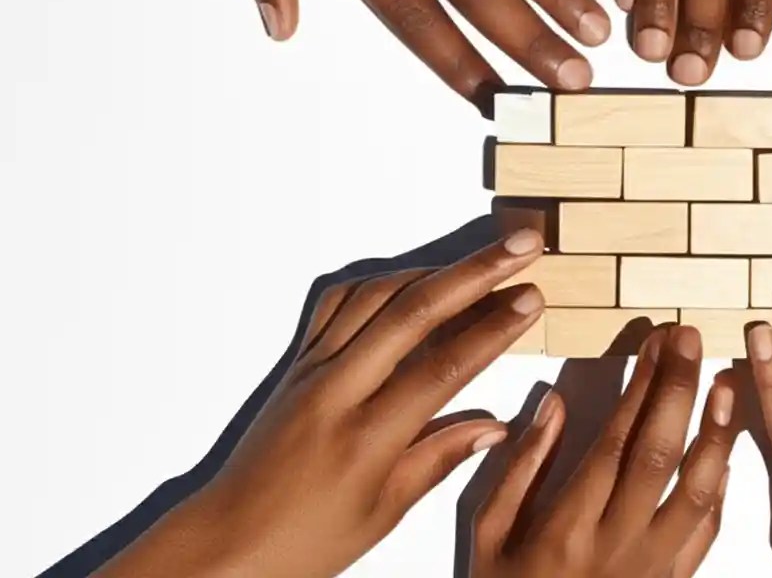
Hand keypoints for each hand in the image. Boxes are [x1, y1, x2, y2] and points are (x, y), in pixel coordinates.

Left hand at [99, 230, 546, 576]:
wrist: (226, 540)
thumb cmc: (304, 540)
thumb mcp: (384, 511)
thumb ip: (440, 457)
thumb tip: (495, 426)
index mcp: (365, 438)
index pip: (441, 367)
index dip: (492, 329)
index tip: (531, 299)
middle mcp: (336, 391)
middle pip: (413, 312)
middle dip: (476, 272)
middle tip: (521, 245)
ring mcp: (312, 370)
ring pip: (376, 296)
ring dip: (434, 269)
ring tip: (482, 259)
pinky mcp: (297, 363)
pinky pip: (338, 304)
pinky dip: (381, 282)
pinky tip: (413, 279)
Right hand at [472, 326, 739, 577]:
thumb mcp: (489, 534)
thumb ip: (522, 469)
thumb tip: (555, 406)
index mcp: (568, 524)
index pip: (616, 439)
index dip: (641, 384)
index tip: (655, 342)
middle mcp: (618, 541)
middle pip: (661, 453)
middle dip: (680, 388)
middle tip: (691, 338)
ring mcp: (653, 566)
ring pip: (698, 491)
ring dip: (717, 433)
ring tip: (726, 383)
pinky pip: (706, 533)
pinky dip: (720, 490)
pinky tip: (725, 454)